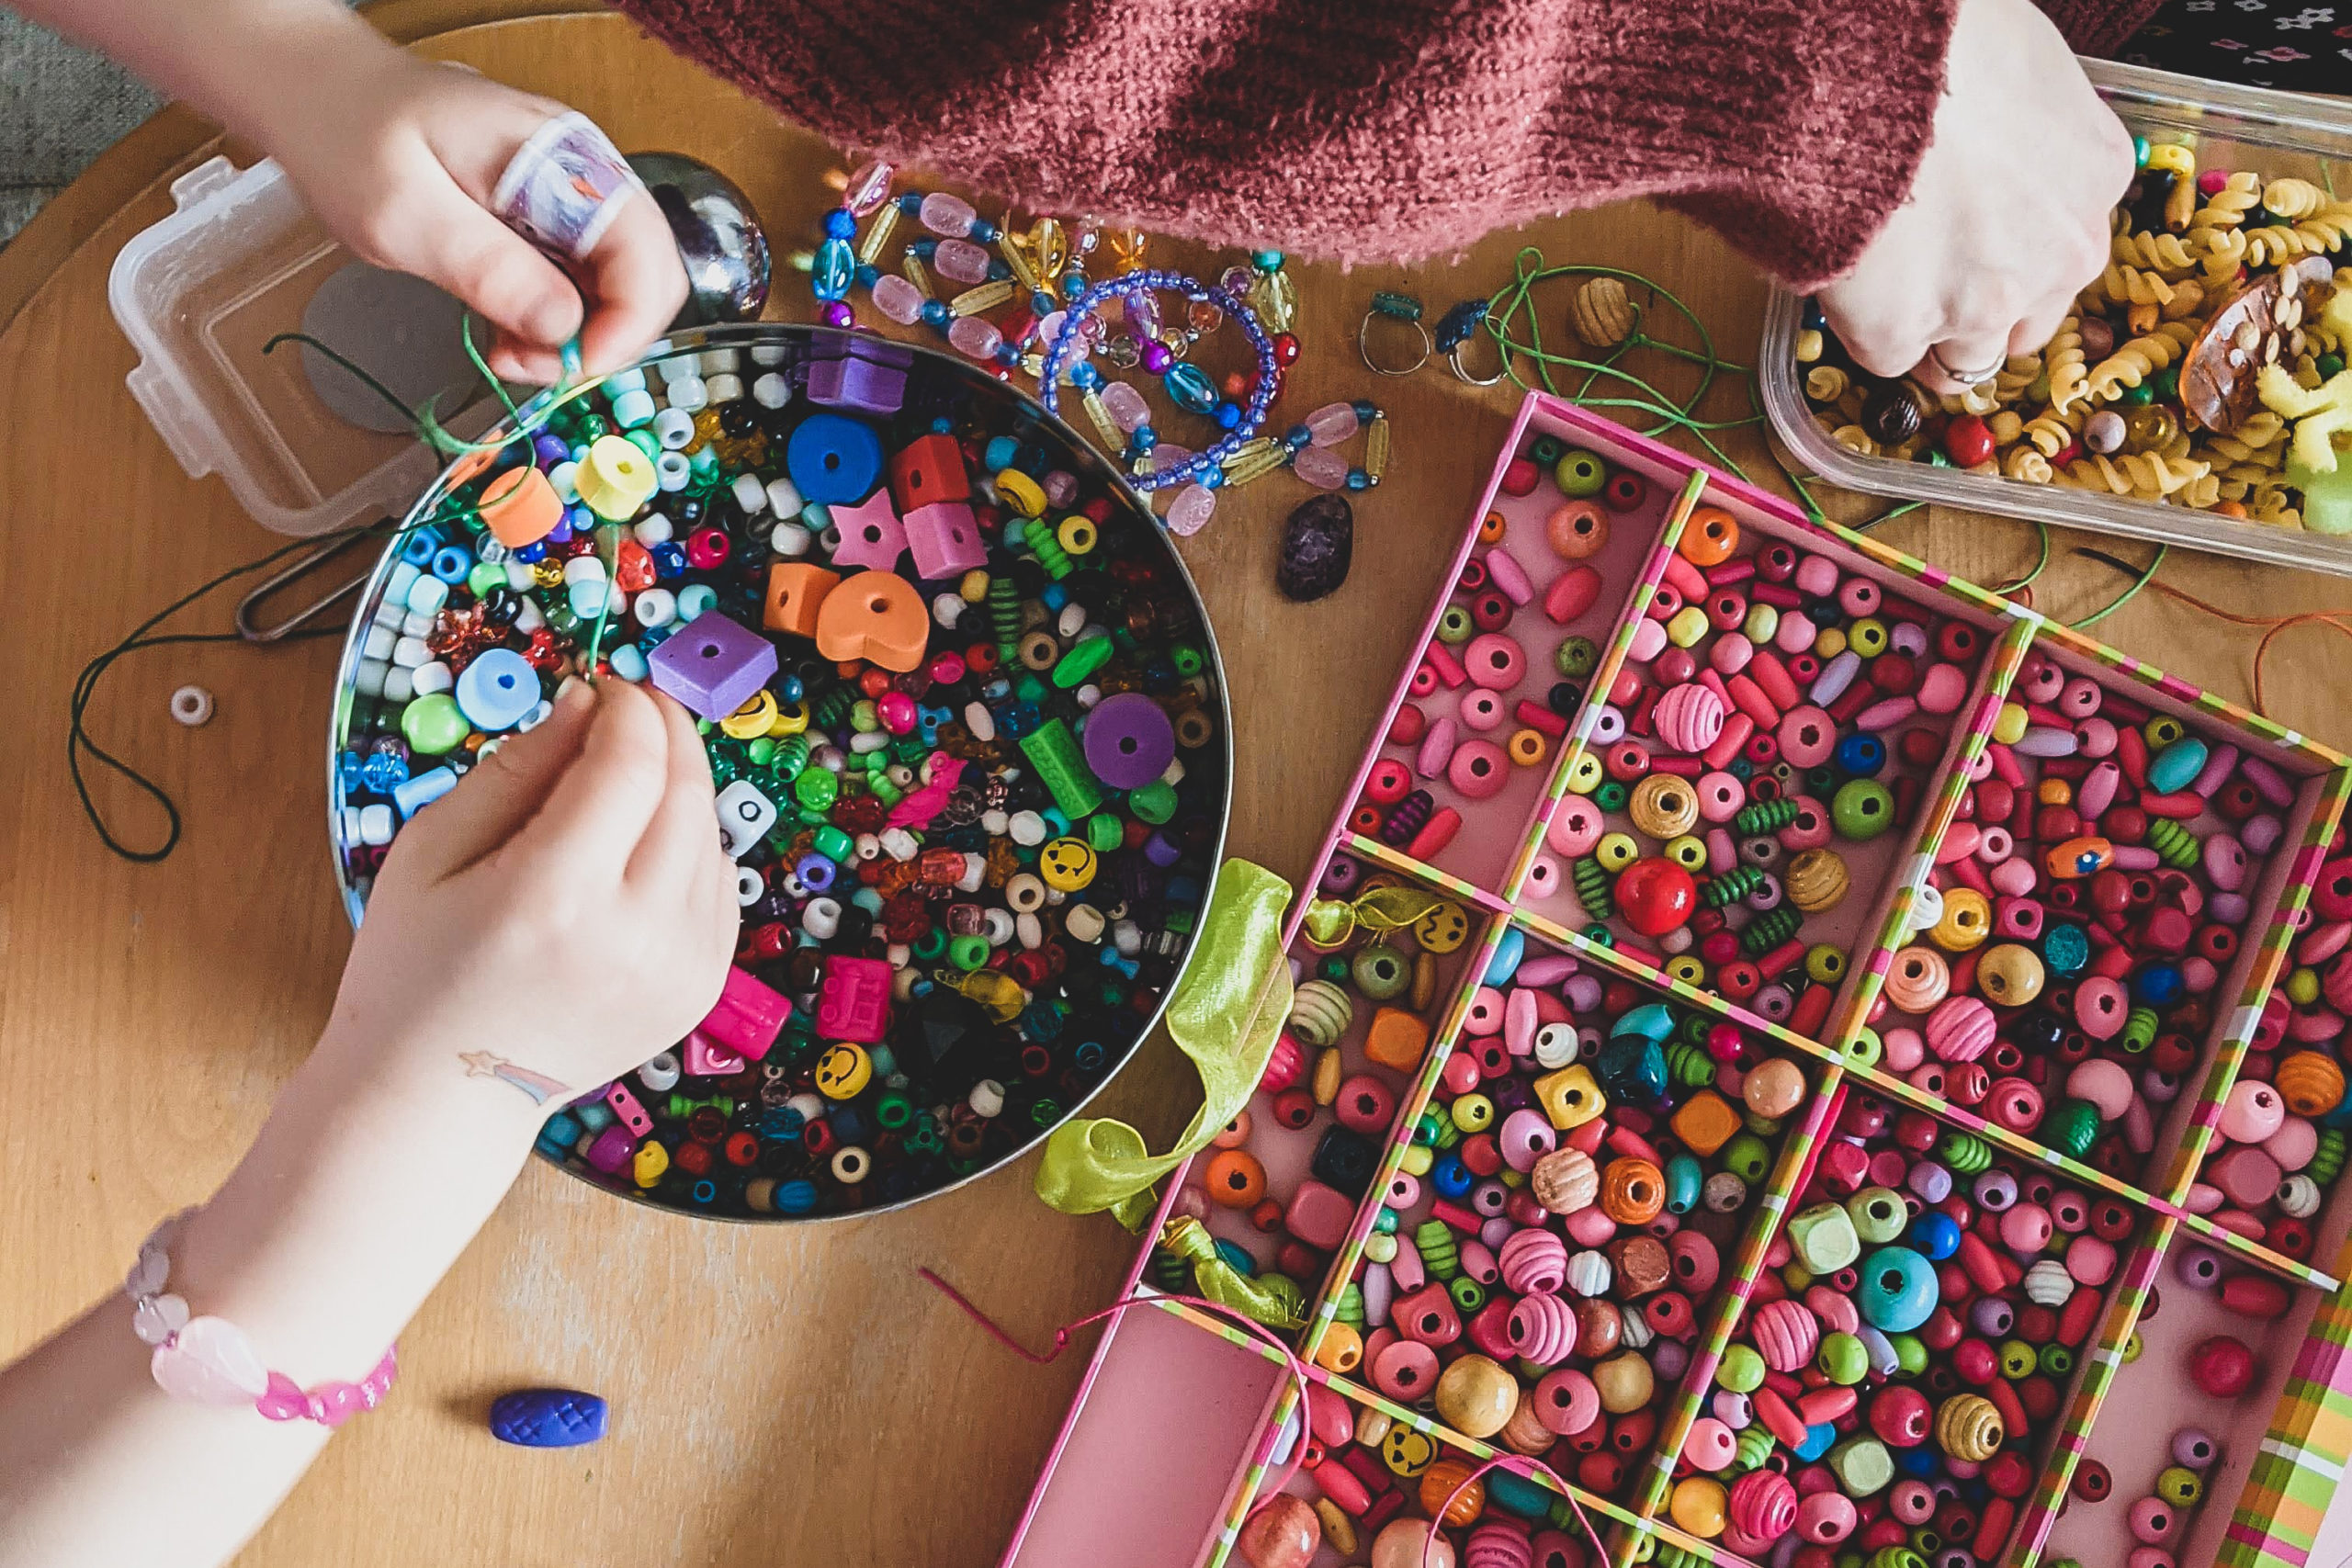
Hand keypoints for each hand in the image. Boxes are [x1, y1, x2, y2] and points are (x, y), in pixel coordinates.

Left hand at [259, 37, 685, 381]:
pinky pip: (581, 288)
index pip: (643, 251)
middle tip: (527, 365)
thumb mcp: (401, 211)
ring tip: (506, 353)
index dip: (626, 324)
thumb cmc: (350, 138)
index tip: (569, 367)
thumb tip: (563, 327)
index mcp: (561, 158)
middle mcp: (584, 176)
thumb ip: (485, 267)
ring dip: (576, 340)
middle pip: (648, 277)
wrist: (321, 95)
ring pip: (619, 291)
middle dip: (603, 339)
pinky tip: (506, 335)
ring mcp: (572, 200)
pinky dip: (555, 326)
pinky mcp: (552, 224)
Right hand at [323, 680, 737, 1118]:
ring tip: (623, 783)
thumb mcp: (433, 850)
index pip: (633, 763)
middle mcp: (635, 935)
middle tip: (632, 710)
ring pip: (713, 835)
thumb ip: (517, 768)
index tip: (604, 689)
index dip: (628, 707)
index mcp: (556, 895)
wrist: (442, 1093)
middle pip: (687, 791)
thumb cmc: (416, 968)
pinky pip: (720, 886)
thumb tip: (587, 703)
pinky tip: (642, 846)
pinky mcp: (701, 991)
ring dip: (680, 787)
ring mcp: (680, 970)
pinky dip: (693, 846)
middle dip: (665, 731)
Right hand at [1814, 0, 2134, 393]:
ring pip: (1965, 357)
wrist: (1860, 71)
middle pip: (2032, 319)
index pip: (2070, 245)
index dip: (2020, 246)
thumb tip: (1992, 127)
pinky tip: (1847, 287)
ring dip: (1931, 335)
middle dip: (1990, 309)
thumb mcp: (2020, 57)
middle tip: (1936, 279)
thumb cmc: (1939, 42)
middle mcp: (2057, 252)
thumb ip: (2027, 116)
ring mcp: (1982, 302)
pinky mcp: (1901, 331)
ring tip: (1885, 297)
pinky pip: (1888, 357)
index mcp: (2095, 175)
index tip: (1982, 237)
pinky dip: (1867, 331)